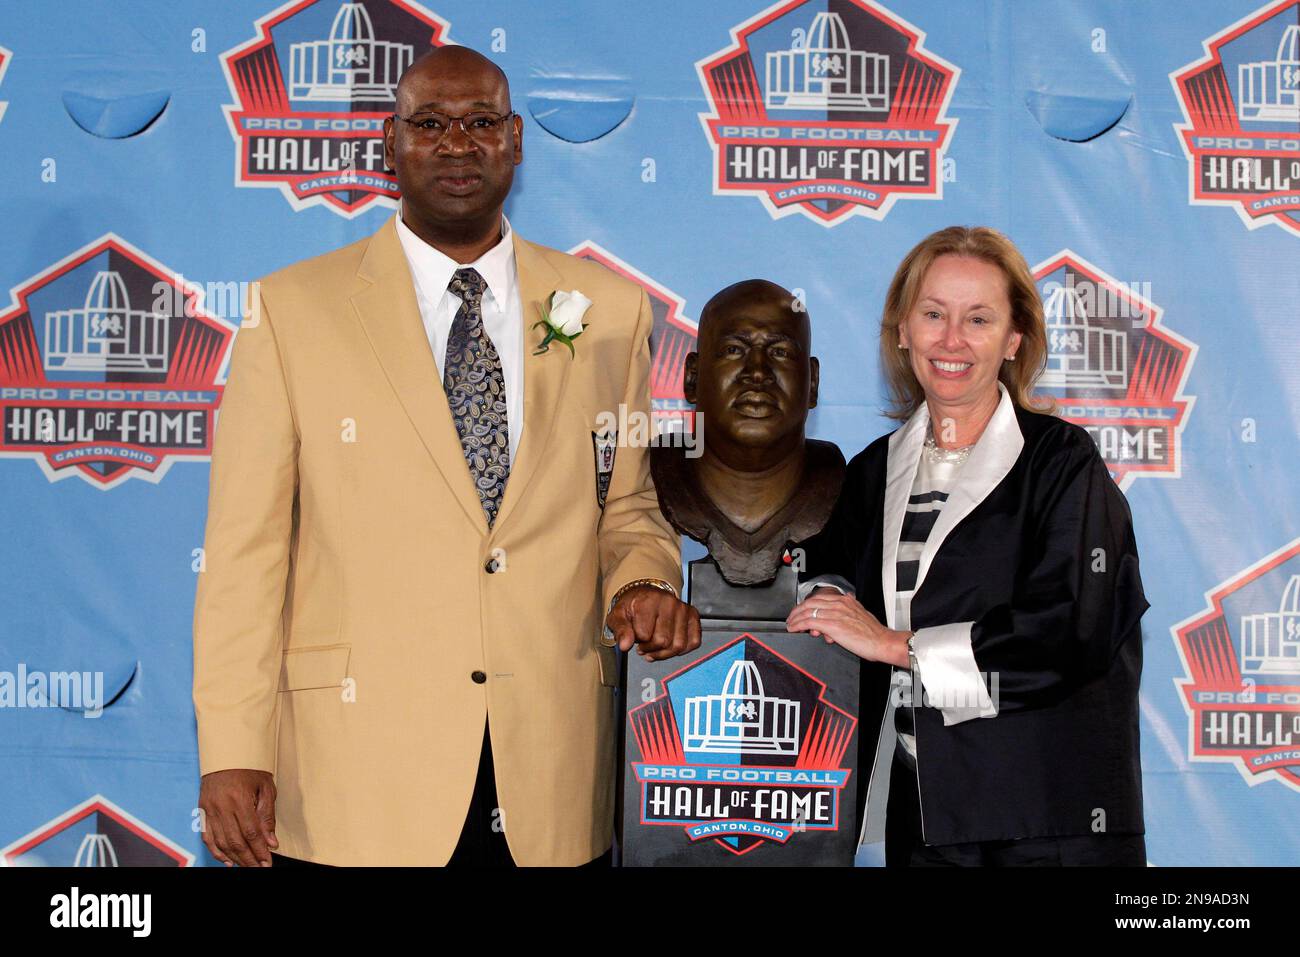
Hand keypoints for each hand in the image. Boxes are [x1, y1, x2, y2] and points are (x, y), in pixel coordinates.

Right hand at [198, 769, 277, 866]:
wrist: (226, 753)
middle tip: (260, 868)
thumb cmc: (250, 768)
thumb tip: (271, 842)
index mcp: (239, 798)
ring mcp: (209, 809)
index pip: (251, 832)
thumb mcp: (265, 787)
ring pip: (221, 842)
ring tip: (246, 866)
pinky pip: (208, 837)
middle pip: (235, 841)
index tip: (268, 862)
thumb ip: (267, 815)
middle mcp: (222, 806)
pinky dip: (217, 851)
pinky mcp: (202, 811)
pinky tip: (228, 860)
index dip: (259, 850)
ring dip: (235, 858)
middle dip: (249, 858)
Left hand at [605, 586, 701, 660]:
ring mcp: (683, 609)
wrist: (645, 594)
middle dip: (651, 648)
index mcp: (648, 601)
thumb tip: (625, 645)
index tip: (635, 637)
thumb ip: (620, 630)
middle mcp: (668, 603)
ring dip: (665, 652)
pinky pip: (693, 642)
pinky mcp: (692, 615)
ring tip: (656, 646)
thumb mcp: (618, 616)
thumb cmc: (633, 606)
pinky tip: (671, 645)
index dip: (638, 641)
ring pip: (678, 645)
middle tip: (644, 644)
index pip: (644, 635)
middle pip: (663, 641)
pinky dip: (682, 650)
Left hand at [785, 591, 910, 667]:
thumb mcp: (860, 613)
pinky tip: (794, 629)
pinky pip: (809, 622)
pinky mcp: (832, 625)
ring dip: (795, 618)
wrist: (882, 642)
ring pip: (807, 611)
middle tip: (791, 618)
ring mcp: (835, 613)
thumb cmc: (874, 633)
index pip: (819, 597)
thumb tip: (842, 606)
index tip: (801, 611)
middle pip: (810, 602)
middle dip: (797, 610)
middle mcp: (839, 603)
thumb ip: (850, 609)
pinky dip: (798, 625)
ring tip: (790, 625)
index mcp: (845, 600)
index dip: (806, 604)